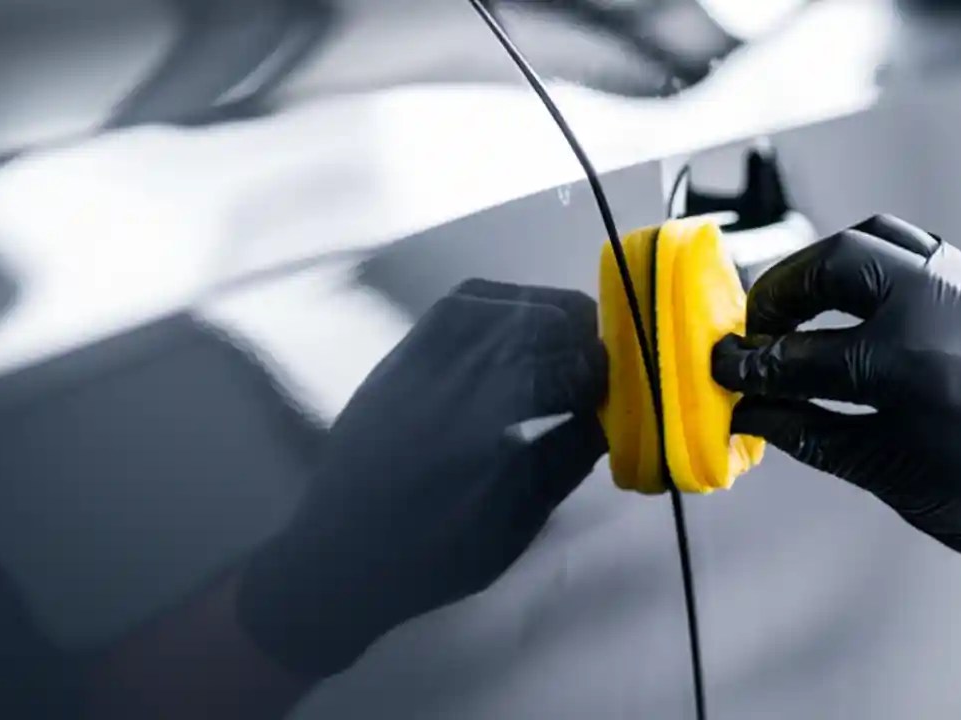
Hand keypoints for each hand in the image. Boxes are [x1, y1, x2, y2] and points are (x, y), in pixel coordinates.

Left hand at [238, 280, 606, 676]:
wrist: (339, 557)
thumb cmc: (435, 552)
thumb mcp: (516, 516)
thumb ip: (565, 457)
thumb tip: (611, 414)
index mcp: (482, 416)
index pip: (559, 368)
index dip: (599, 373)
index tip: (622, 387)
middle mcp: (447, 371)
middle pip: (527, 321)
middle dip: (576, 333)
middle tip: (602, 360)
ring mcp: (416, 357)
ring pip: (489, 302)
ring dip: (536, 310)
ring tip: (566, 335)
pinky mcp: (398, 358)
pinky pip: (451, 308)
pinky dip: (494, 305)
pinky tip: (515, 331)